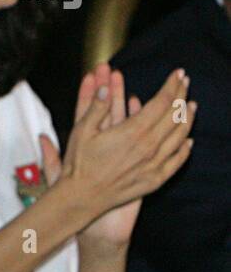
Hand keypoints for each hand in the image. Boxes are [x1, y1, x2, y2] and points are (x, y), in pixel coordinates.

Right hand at [55, 64, 193, 234]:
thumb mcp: (82, 130)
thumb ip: (96, 107)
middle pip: (175, 116)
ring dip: (187, 118)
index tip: (177, 74)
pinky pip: (178, 160)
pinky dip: (185, 148)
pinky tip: (188, 140)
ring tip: (191, 106)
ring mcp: (155, 164)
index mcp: (134, 131)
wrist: (82, 197)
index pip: (162, 102)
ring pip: (181, 136)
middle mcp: (150, 146)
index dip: (171, 85)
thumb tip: (105, 88)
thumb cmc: (80, 163)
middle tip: (185, 83)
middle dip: (182, 95)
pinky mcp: (155, 179)